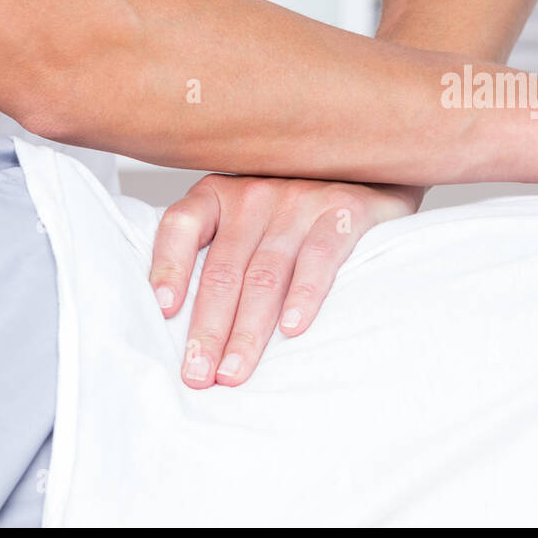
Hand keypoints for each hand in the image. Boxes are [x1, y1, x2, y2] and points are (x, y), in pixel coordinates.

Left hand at [150, 176, 424, 387]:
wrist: (373, 162)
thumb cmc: (303, 202)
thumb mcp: (253, 213)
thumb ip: (221, 247)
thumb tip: (179, 315)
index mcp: (223, 192)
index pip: (181, 224)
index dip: (169, 267)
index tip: (164, 311)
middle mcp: (257, 193)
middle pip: (224, 269)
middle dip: (208, 329)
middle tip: (199, 376)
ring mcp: (301, 200)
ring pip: (266, 273)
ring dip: (249, 328)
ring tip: (235, 370)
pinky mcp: (345, 208)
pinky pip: (320, 256)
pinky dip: (305, 294)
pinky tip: (292, 328)